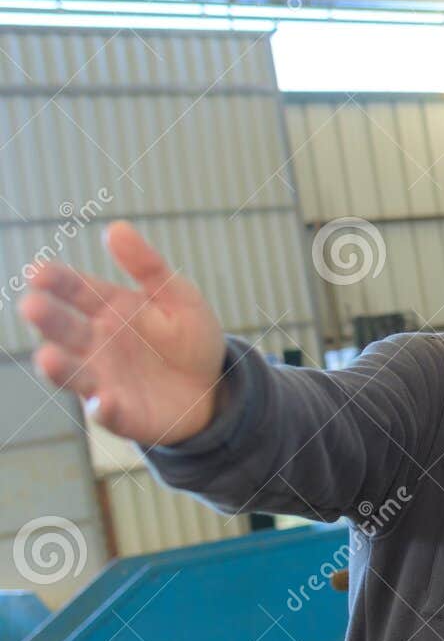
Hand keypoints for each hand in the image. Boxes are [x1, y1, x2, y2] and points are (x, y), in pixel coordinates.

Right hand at [21, 221, 225, 445]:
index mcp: (108, 309)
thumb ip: (149, 267)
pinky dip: (104, 409)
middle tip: (32, 305)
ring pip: (74, 373)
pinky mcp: (122, 413)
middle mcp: (96, 344)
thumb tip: (116, 227)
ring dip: (60, 367)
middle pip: (65, 329)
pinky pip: (109, 412)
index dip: (56, 280)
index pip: (76, 290)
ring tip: (47, 356)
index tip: (38, 271)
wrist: (214, 388)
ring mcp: (105, 379)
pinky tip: (104, 401)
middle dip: (47, 318)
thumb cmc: (189, 339)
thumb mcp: (179, 296)